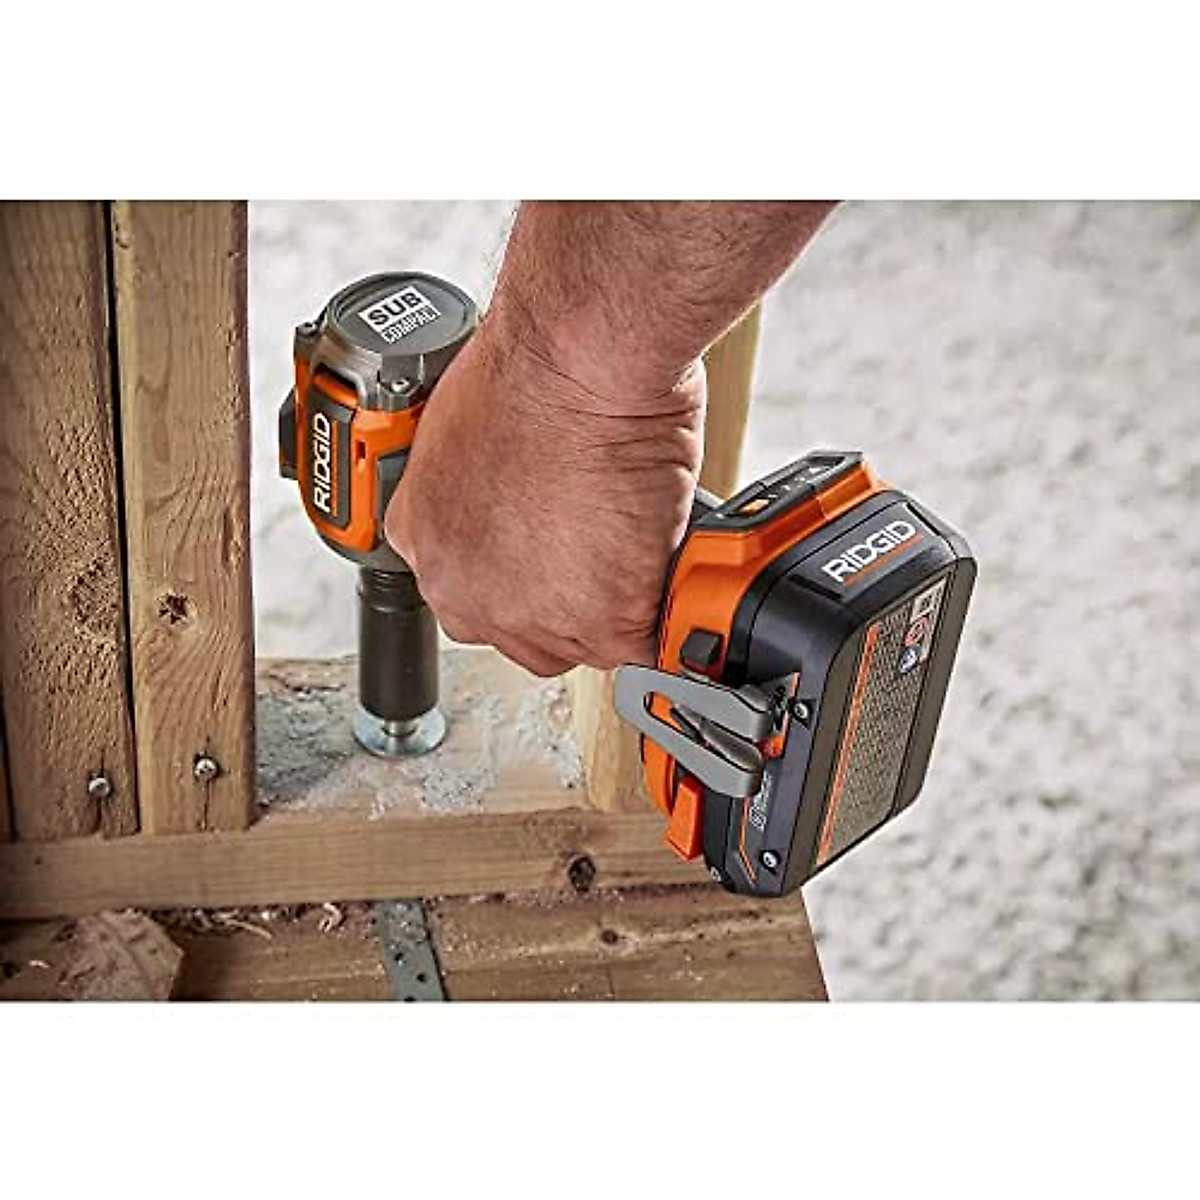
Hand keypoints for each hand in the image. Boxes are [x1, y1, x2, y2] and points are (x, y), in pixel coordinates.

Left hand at [384, 312, 704, 675]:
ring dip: (621, 603)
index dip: (523, 576)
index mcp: (423, 536)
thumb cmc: (534, 362)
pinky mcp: (603, 619)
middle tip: (602, 547)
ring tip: (639, 538)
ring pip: (588, 642)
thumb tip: (521, 495)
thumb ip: (482, 487)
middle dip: (568, 601)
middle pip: (525, 635)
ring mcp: (530, 612)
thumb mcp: (468, 427)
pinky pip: (648, 636)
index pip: (472, 594)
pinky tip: (666, 552)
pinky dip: (667, 602)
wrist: (582, 353)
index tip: (551, 558)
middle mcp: (463, 588)